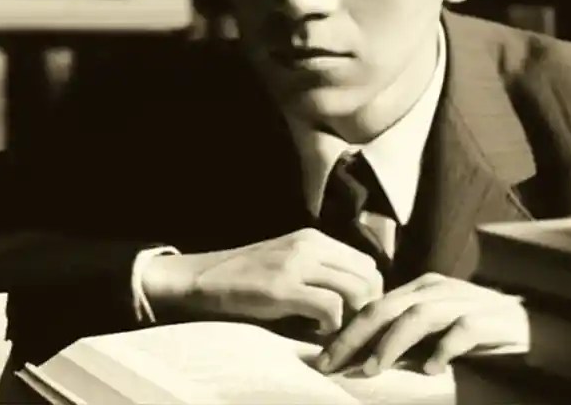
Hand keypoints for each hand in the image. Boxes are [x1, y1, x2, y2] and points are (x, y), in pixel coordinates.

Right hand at [141, 228, 383, 334]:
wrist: (201, 279)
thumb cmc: (245, 279)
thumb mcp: (288, 262)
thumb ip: (319, 271)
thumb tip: (355, 298)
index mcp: (314, 239)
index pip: (367, 263)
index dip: (369, 293)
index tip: (356, 314)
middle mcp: (310, 245)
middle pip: (368, 276)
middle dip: (367, 307)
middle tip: (350, 327)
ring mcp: (296, 264)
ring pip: (355, 289)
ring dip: (352, 318)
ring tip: (335, 331)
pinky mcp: (282, 287)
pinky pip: (330, 307)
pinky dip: (332, 326)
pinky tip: (316, 331)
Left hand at [316, 273, 527, 375]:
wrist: (537, 323)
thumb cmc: (481, 330)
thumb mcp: (437, 328)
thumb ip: (405, 338)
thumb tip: (361, 361)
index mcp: (421, 289)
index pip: (374, 306)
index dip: (345, 332)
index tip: (322, 360)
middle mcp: (438, 290)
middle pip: (387, 308)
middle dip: (354, 337)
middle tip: (331, 364)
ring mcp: (464, 303)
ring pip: (418, 316)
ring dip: (391, 343)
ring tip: (372, 369)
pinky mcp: (489, 321)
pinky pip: (461, 331)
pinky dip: (443, 350)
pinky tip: (431, 370)